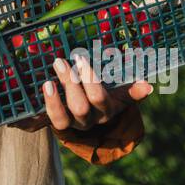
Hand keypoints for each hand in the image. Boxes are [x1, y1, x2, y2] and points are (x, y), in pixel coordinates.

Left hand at [9, 53, 153, 132]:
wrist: (90, 122)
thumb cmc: (104, 98)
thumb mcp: (118, 95)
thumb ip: (130, 91)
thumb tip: (148, 87)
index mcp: (105, 110)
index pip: (99, 98)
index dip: (90, 80)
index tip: (81, 59)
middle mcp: (88, 120)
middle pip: (80, 107)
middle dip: (70, 84)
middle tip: (61, 61)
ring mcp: (71, 124)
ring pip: (62, 118)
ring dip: (54, 100)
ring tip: (47, 81)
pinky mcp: (54, 125)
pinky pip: (44, 123)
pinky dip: (37, 112)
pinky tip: (36, 94)